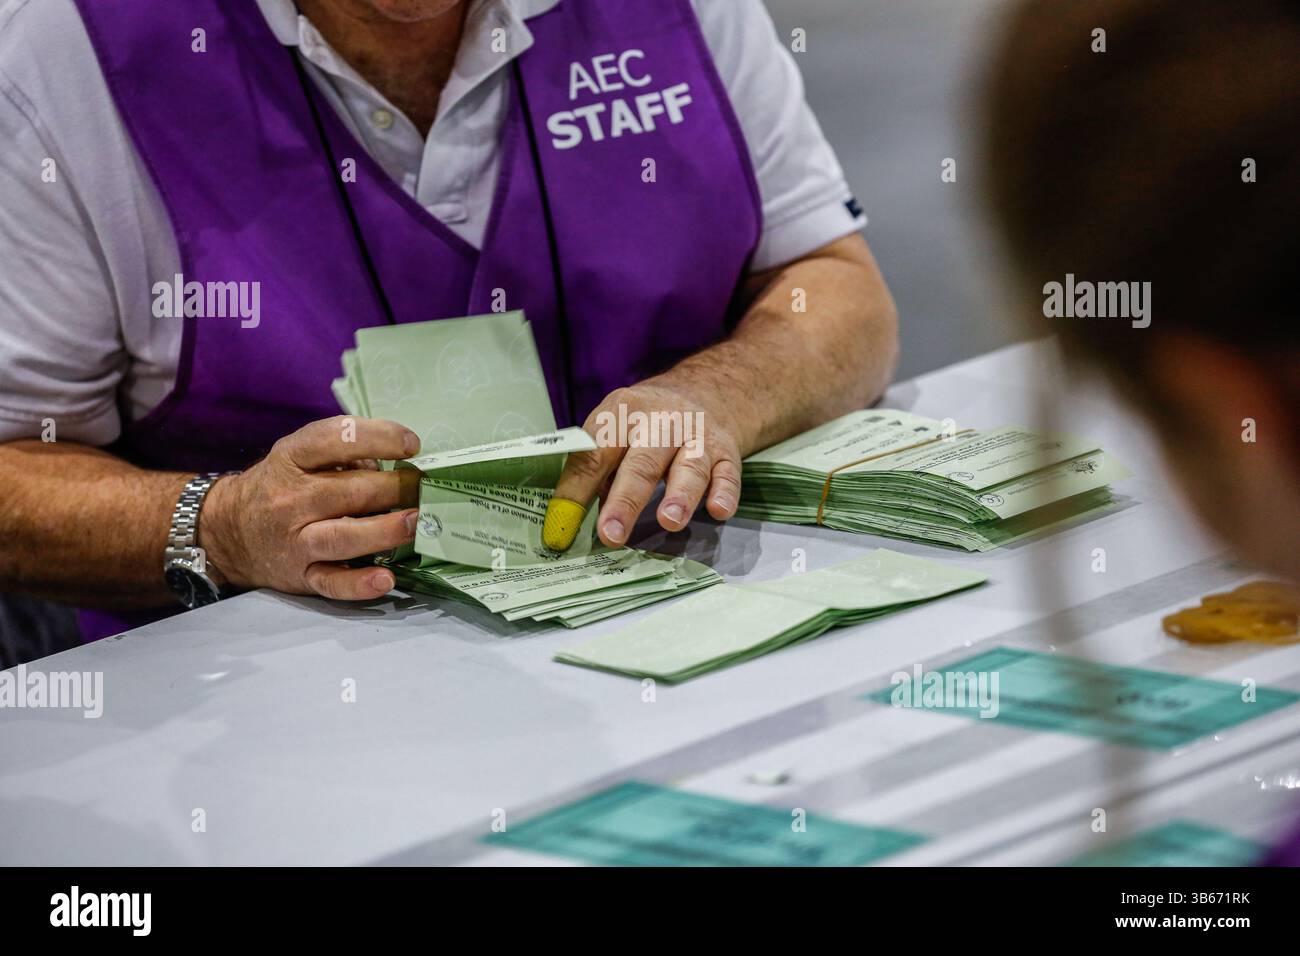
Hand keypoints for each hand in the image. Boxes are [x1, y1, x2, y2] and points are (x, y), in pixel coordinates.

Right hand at [200, 416, 420, 600]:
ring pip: (345, 537)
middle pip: (352, 491)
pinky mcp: (301, 576)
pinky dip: (360, 584)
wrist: (228, 532)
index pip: (336, 439)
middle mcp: (291, 499)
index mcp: (292, 458)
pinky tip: (386, 579)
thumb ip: (343, 457)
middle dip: (398, 489)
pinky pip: (332, 583)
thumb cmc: (280, 486)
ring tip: (418, 522)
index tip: (412, 445)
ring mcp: (296, 540)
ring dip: (387, 529)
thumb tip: (395, 469)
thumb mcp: (298, 457)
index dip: (380, 437)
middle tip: (427, 489)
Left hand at [544, 377, 745, 550]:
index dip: (576, 492)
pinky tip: (717, 510)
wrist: (705, 391)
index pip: (594, 455)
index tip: (561, 527)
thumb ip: (598, 468)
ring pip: (689, 467)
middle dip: (626, 500)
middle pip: (641, 463)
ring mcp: (697, 436)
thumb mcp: (615, 428)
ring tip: (669, 521)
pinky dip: (725, 492)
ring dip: (680, 495)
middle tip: (611, 533)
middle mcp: (661, 422)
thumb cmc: (647, 421)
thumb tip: (576, 516)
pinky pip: (728, 474)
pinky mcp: (726, 452)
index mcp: (621, 413)